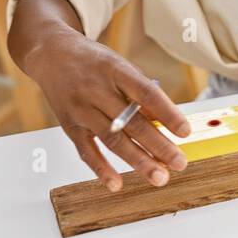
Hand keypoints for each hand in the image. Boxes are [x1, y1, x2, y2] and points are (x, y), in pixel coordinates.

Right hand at [23, 26, 190, 190]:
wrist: (52, 54)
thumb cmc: (94, 62)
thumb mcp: (121, 67)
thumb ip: (142, 93)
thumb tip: (166, 121)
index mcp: (116, 70)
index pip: (147, 94)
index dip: (168, 114)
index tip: (185, 132)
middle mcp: (97, 90)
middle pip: (132, 122)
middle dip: (158, 146)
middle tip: (179, 163)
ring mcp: (81, 109)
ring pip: (113, 140)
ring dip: (138, 161)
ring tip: (159, 177)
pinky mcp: (69, 125)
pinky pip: (86, 151)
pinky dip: (101, 169)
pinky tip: (117, 184)